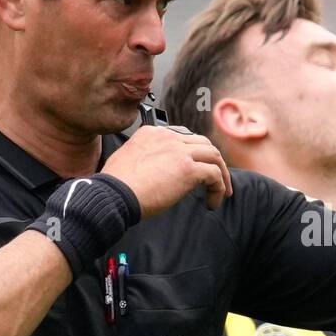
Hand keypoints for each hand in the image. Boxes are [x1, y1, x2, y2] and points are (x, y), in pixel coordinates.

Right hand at [100, 124, 231, 215]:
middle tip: (216, 180)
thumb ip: (146, 158)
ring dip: (221, 175)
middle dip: (213, 161)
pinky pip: (214, 174)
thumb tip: (159, 172)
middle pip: (202, 143)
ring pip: (214, 156)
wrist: (113, 195)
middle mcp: (167, 137)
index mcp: (152, 133)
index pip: (183, 137)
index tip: (198, 169)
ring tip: (221, 193)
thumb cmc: (116, 186)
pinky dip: (219, 188)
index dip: (195, 154)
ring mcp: (179, 151)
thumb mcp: (128, 159)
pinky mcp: (188, 169)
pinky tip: (212, 202)